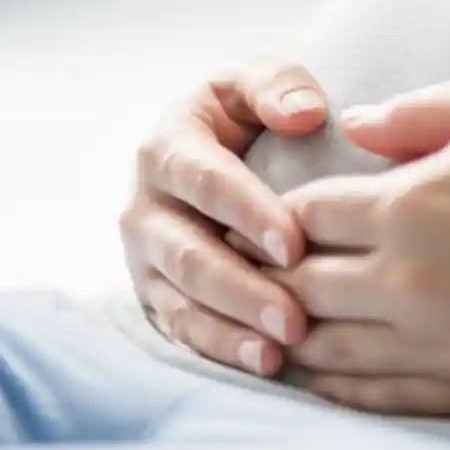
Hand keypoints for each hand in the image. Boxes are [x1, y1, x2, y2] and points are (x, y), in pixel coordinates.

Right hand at [119, 57, 327, 375]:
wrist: (208, 154)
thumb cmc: (243, 115)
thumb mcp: (254, 83)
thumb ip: (277, 85)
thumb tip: (304, 113)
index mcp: (166, 146)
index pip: (205, 181)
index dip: (247, 213)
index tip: (294, 245)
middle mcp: (145, 206)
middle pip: (189, 254)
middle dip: (241, 289)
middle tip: (294, 318)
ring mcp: (145, 257)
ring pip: (182, 301)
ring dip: (230, 330)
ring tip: (279, 353)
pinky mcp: (156, 295)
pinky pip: (182, 331)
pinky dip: (220, 350)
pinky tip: (264, 366)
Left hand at [274, 65, 449, 414]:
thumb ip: (424, 108)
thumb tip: (359, 125)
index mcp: (410, 205)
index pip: (306, 212)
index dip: (278, 211)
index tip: (267, 213)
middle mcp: (408, 283)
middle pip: (302, 285)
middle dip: (271, 276)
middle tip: (247, 274)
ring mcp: (440, 347)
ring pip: (330, 350)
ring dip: (292, 337)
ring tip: (270, 330)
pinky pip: (383, 400)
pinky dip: (343, 392)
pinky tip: (328, 384)